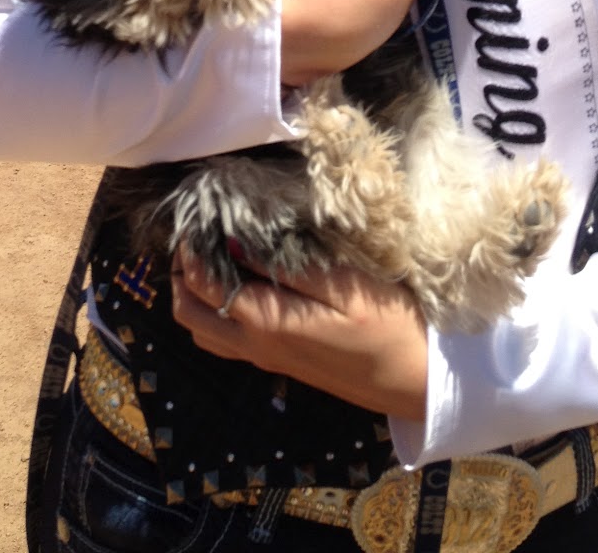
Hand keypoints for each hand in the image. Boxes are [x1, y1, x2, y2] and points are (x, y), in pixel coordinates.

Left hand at [171, 243, 427, 419]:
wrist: (416, 381)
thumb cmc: (388, 325)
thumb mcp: (343, 284)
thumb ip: (286, 266)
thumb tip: (234, 241)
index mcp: (268, 322)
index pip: (203, 285)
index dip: (190, 250)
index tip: (196, 216)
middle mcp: (256, 346)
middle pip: (189, 315)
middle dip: (181, 274)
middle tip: (196, 235)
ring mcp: (265, 359)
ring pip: (203, 332)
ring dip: (194, 295)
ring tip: (211, 254)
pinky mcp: (279, 362)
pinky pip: (225, 340)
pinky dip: (214, 311)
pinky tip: (239, 283)